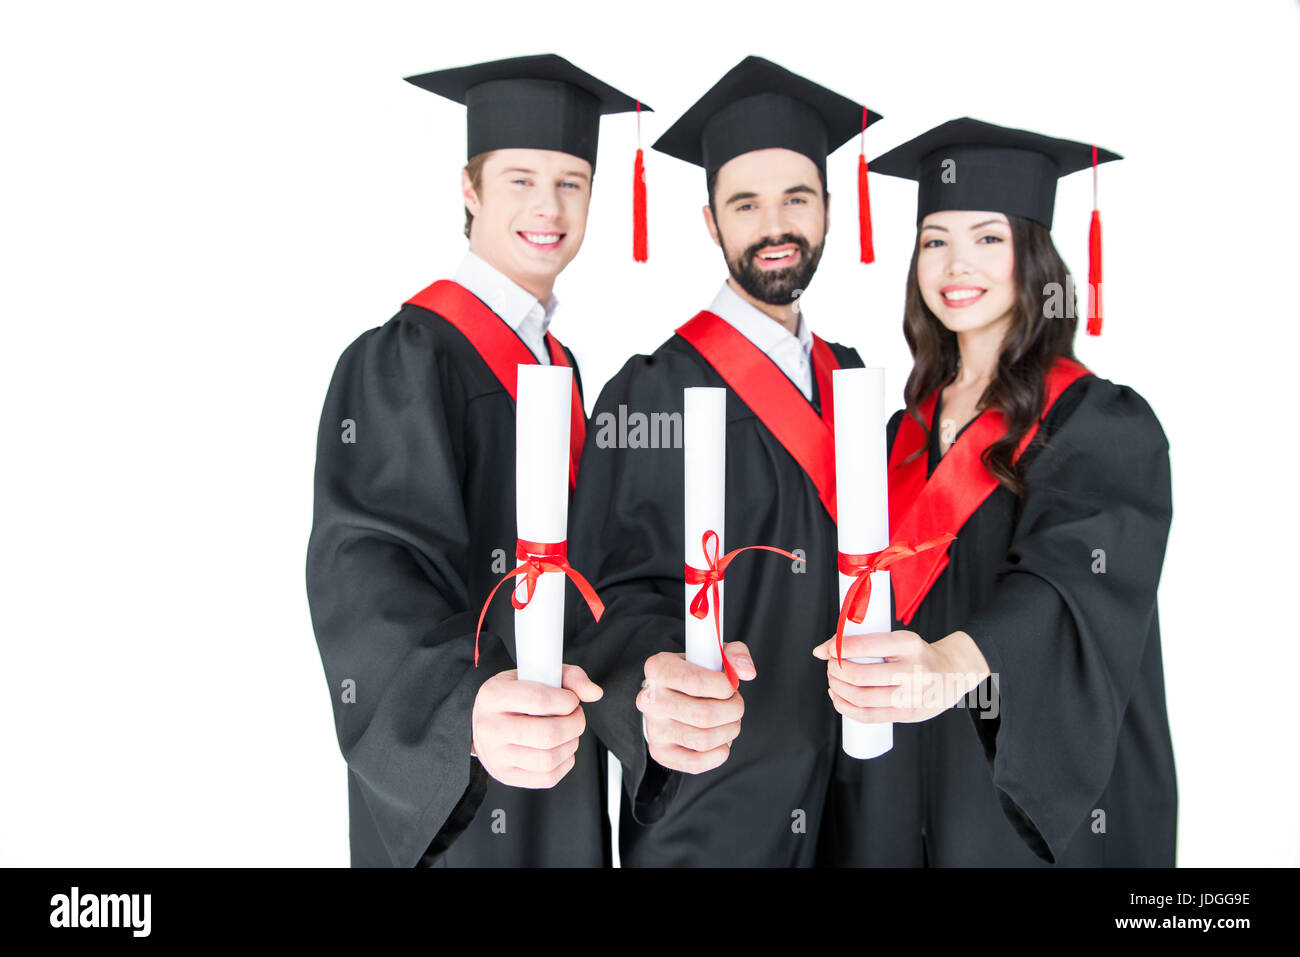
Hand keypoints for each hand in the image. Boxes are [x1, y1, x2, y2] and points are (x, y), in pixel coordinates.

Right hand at [471, 665, 602, 787]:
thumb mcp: (534, 674)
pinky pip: (547, 777)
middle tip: (575, 716)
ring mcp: (496, 755)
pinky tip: (561, 748)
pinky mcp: (506, 775)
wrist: (484, 723)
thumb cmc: (512, 696)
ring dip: (571, 744)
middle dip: (574, 724)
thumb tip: (594, 692)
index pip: (540, 700)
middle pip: (548, 734)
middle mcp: (490, 728)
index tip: (571, 700)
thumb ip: (568, 677)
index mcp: (494, 696)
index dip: (567, 700)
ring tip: (569, 732)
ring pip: (549, 759)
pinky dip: (564, 763)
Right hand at [636, 642, 755, 773]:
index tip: (731, 686)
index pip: (695, 682)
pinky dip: (719, 753)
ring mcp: (654, 728)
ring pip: (703, 740)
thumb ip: (734, 654)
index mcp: (658, 669)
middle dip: (733, 710)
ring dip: (729, 731)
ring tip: (731, 721)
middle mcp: (650, 700)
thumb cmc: (694, 674)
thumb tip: (746, 671)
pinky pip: (696, 763)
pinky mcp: (661, 752)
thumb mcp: (712, 654)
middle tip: (736, 704)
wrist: (670, 696)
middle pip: (703, 715)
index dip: (724, 686)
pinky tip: (720, 739)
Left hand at [812, 630, 990, 723]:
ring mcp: (911, 695)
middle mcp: (913, 670)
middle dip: (836, 670)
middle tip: (831, 666)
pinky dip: (846, 708)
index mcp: (909, 644)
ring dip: (838, 689)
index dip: (838, 648)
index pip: (865, 645)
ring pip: (861, 697)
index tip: (825, 650)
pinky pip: (868, 715)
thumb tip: (822, 650)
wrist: (953, 673)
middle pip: (859, 674)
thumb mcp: (900, 640)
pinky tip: (839, 698)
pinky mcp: (907, 714)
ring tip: (834, 681)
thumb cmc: (918, 654)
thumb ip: (866, 643)